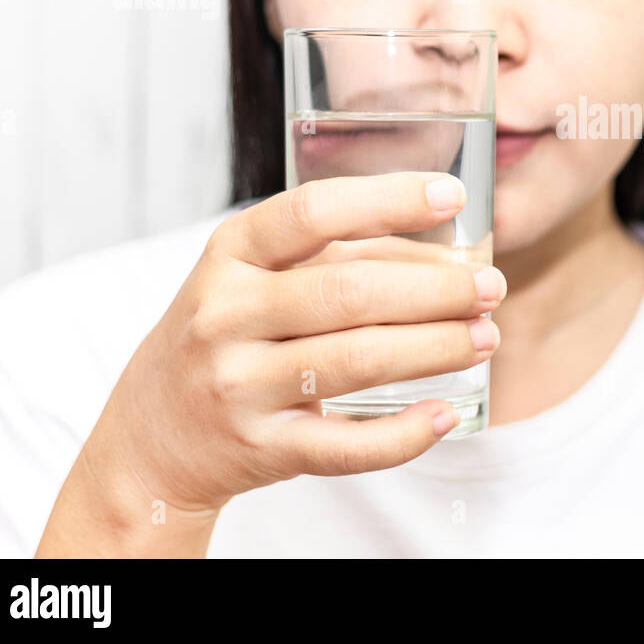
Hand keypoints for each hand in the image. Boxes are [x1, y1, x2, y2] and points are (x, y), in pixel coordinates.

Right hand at [37, 171, 503, 556]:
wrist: (151, 434)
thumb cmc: (228, 334)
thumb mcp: (254, 277)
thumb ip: (333, 256)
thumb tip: (446, 253)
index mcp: (230, 254)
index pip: (313, 213)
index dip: (389, 200)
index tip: (454, 196)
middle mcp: (226, 315)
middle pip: (350, 292)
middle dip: (435, 289)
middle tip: (492, 287)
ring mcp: (239, 386)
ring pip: (356, 362)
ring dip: (435, 348)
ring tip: (486, 337)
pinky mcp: (260, 448)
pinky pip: (344, 445)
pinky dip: (404, 434)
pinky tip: (446, 413)